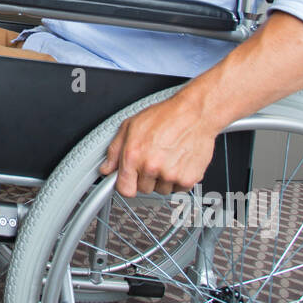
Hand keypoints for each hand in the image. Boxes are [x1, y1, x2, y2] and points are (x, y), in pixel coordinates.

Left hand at [99, 90, 218, 197]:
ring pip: (162, 190)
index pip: (124, 189)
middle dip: (147, 178)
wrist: (195, 113)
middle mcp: (151, 166)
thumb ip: (115, 150)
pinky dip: (180, 178)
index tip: (131, 179)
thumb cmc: (166, 116)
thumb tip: (107, 168)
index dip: (127, 184)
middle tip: (154, 159)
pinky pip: (179, 189)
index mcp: (134, 155)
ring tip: (168, 158)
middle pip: (144, 189)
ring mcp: (171, 174)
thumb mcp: (131, 126)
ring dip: (164, 179)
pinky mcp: (188, 178)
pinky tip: (179, 161)